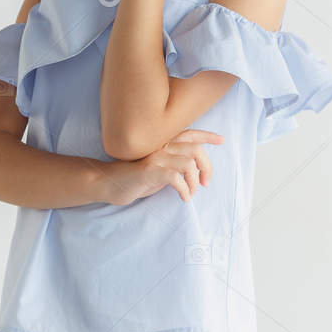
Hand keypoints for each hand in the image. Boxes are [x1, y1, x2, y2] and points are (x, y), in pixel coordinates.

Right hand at [101, 129, 224, 204]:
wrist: (109, 184)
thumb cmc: (135, 179)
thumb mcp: (158, 168)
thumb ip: (174, 164)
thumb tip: (195, 171)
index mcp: (163, 143)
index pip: (190, 133)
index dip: (208, 136)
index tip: (222, 140)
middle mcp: (160, 146)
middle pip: (195, 149)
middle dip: (207, 167)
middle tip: (206, 183)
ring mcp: (155, 157)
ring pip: (188, 163)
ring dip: (194, 182)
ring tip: (190, 193)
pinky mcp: (150, 170)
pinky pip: (177, 177)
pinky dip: (185, 189)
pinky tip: (183, 197)